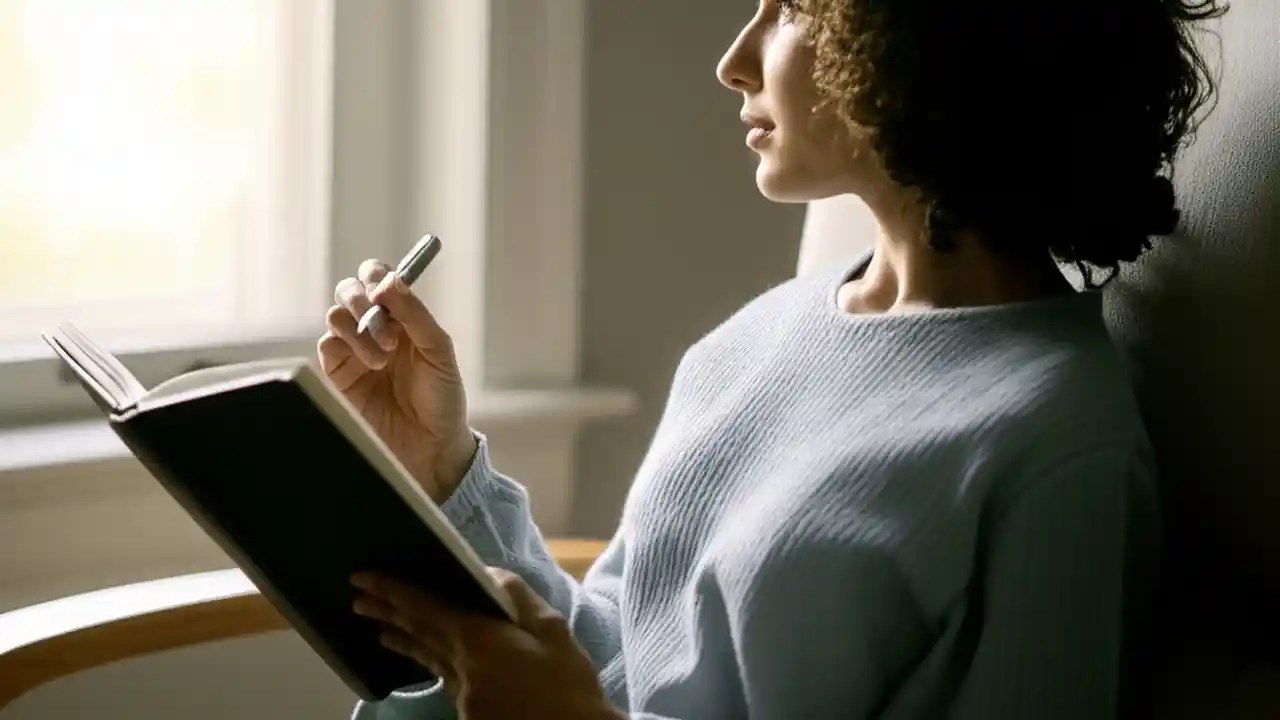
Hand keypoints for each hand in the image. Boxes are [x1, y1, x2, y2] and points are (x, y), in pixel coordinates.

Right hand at [317, 259, 476, 502]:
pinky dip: (345, 347)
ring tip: (384, 356)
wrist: (429, 445)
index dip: (376, 274)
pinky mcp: (339, 374)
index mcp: (403, 318)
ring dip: (358, 327)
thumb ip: (415, 314)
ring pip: (336, 315)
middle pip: (350, 290)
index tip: (384, 285)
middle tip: (383, 321)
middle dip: (362, 298)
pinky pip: (326, 346)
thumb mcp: (439, 351)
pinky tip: (372, 367)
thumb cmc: (441, 397)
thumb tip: (391, 280)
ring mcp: (354, 351)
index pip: (380, 280)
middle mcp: (376, 329)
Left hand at [351, 568, 624, 719]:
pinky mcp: (468, 712)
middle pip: (419, 635)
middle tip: (359, 600)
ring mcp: (461, 695)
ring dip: (403, 641)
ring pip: (429, 660)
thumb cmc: (568, 684)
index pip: (427, 610)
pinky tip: (429, 658)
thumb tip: (488, 575)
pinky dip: (432, 662)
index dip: (394, 592)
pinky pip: (445, 678)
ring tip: (380, 631)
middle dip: (388, 614)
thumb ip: (518, 600)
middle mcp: (461, 668)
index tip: (365, 579)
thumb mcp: (553, 632)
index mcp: (479, 642)